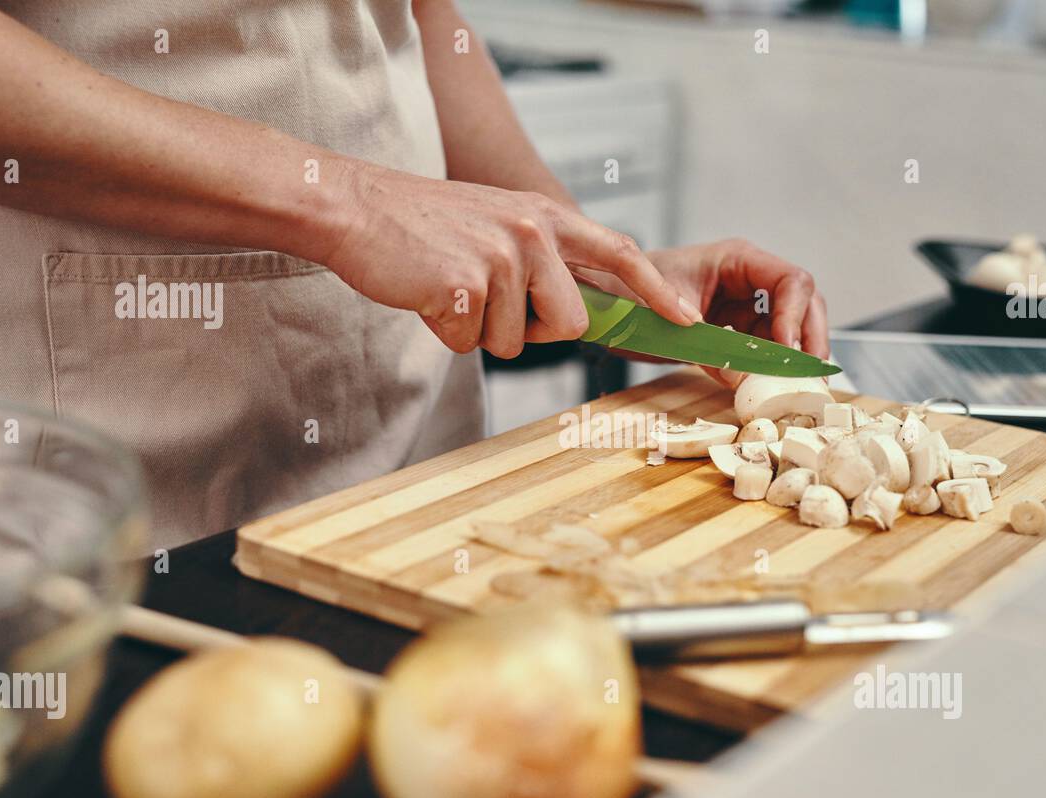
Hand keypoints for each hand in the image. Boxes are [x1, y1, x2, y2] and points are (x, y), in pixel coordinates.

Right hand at [321, 163, 701, 357]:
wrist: (357, 208)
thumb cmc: (426, 227)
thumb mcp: (499, 225)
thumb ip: (543, 258)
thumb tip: (575, 313)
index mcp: (545, 216)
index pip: (619, 253)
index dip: (655, 292)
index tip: (687, 323)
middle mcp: (532, 232)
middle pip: (572, 323)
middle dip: (532, 330)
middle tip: (487, 300)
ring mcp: (500, 257)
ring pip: (516, 341)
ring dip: (480, 330)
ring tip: (450, 288)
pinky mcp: (464, 285)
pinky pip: (470, 342)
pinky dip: (444, 331)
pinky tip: (427, 294)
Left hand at [576, 238, 827, 387]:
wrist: (607, 297)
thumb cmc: (629, 288)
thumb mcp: (662, 314)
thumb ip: (702, 344)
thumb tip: (738, 375)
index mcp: (738, 260)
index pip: (790, 281)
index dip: (795, 316)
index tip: (787, 351)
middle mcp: (750, 279)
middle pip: (804, 302)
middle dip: (811, 337)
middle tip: (811, 374)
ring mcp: (746, 305)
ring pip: (791, 326)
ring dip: (796, 355)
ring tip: (796, 386)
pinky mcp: (737, 329)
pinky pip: (766, 347)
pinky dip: (772, 367)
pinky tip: (771, 387)